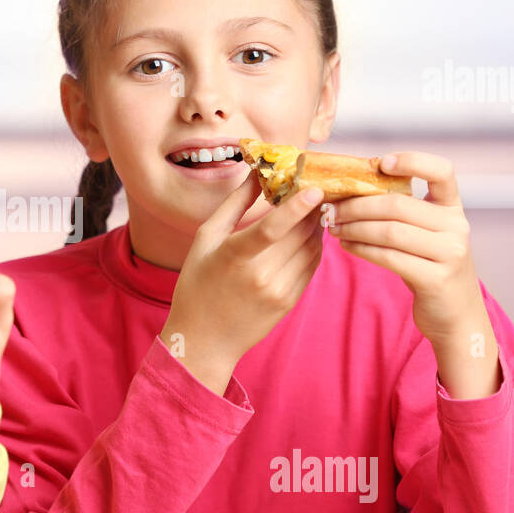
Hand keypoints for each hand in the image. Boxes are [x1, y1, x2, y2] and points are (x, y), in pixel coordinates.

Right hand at [162, 174, 325, 393]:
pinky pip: (311, 266)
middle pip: (299, 234)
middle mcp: (259, 276)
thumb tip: (256, 173)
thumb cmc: (197, 284)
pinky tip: (305, 235)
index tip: (315, 188)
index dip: (296, 208)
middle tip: (313, 187)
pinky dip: (313, 246)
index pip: (271, 229)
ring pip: (311, 248)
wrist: (205, 339)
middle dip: (310, 208)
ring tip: (311, 209)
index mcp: (233, 257)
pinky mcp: (290, 302)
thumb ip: (234, 205)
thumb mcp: (206, 240)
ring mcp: (278, 292)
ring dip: (314, 225)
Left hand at [328, 151, 486, 344]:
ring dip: (354, 227)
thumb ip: (406, 212)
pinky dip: (362, 249)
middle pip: (398, 204)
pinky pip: (389, 257)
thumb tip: (354, 188)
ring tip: (333, 227)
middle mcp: (456, 226)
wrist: (456, 314)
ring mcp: (449, 253)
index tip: (380, 163)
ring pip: (390, 231)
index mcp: (453, 208)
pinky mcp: (435, 278)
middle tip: (331, 208)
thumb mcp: (428, 233)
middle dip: (357, 205)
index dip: (413, 161)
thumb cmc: (431, 266)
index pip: (442, 172)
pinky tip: (346, 245)